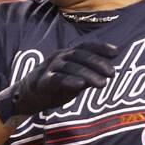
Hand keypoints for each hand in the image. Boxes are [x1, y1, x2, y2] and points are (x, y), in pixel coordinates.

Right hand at [0, 42, 117, 124]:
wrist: (28, 96)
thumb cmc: (54, 87)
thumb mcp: (74, 80)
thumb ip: (88, 76)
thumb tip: (107, 76)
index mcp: (67, 54)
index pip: (85, 47)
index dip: (100, 47)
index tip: (116, 51)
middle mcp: (59, 57)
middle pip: (80, 56)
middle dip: (98, 63)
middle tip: (112, 73)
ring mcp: (50, 68)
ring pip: (71, 67)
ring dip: (88, 74)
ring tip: (103, 84)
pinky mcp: (43, 81)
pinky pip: (57, 79)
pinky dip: (70, 81)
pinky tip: (81, 85)